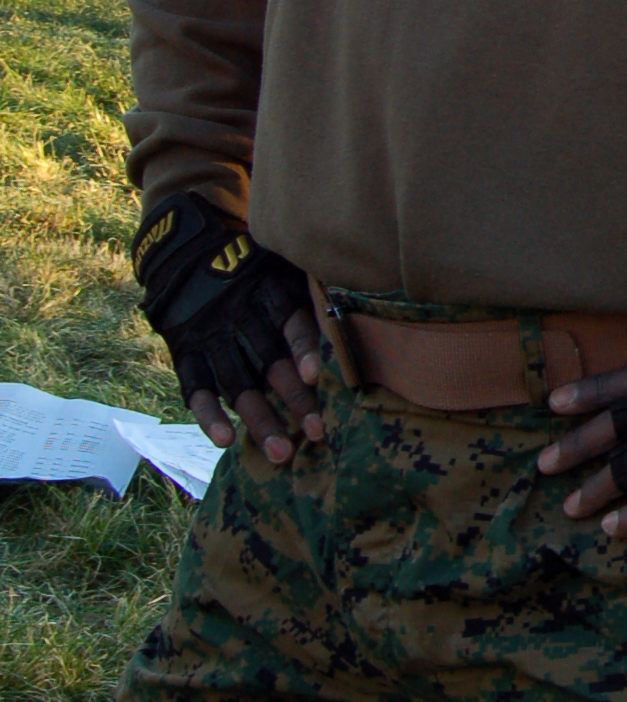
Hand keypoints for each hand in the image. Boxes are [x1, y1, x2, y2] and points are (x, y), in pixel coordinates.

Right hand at [132, 191, 323, 461]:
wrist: (184, 248)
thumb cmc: (254, 263)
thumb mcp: (284, 262)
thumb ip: (314, 286)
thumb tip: (368, 299)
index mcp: (269, 292)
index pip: (289, 322)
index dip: (302, 348)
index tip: (314, 375)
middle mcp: (240, 316)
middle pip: (268, 362)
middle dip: (292, 400)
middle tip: (316, 434)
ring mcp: (211, 337)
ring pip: (237, 383)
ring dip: (258, 419)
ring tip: (281, 453)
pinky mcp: (185, 352)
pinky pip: (194, 388)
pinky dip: (208, 415)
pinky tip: (225, 440)